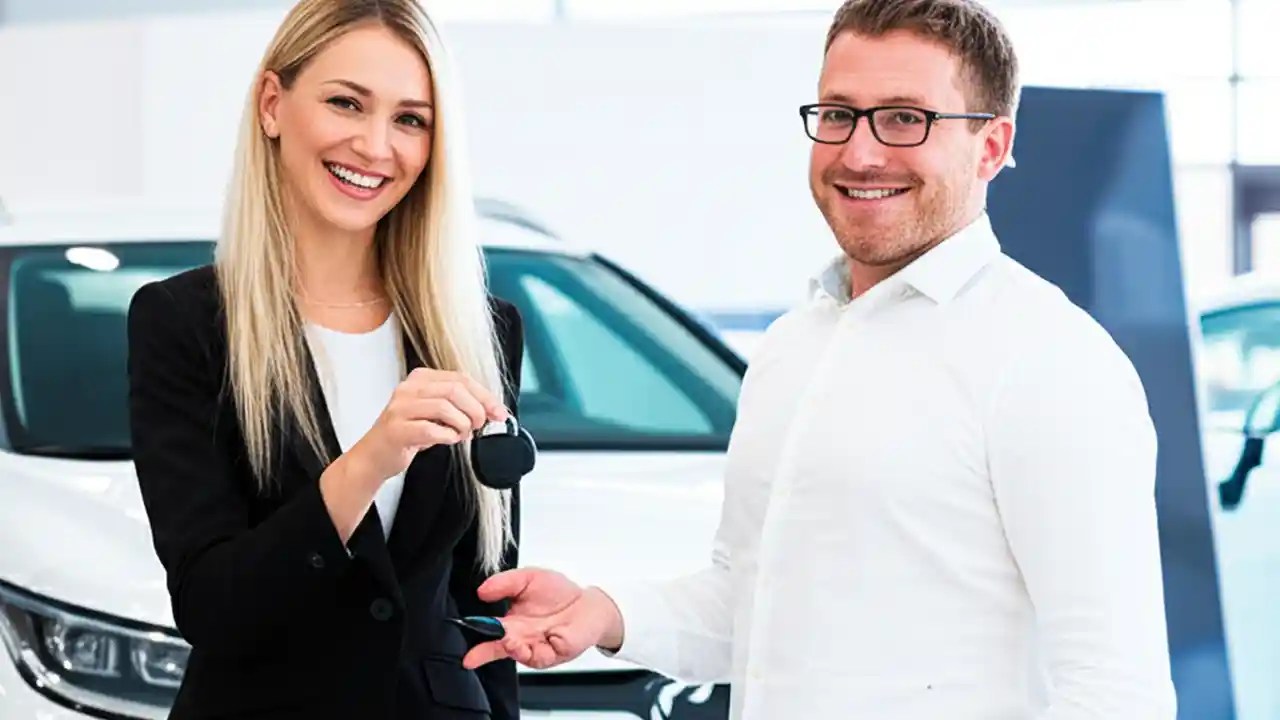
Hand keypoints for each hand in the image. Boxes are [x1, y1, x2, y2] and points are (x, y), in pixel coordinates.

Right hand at [350, 368, 507, 484]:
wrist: (375, 456)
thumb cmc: (408, 434)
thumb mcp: (435, 414)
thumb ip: (460, 406)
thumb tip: (493, 410)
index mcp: (420, 379)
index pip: (460, 379)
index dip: (485, 396)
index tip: (499, 412)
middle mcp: (408, 389)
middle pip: (454, 390)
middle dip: (476, 409)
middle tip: (479, 425)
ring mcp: (400, 408)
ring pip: (444, 406)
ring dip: (462, 424)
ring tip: (462, 434)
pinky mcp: (396, 429)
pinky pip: (431, 429)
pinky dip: (447, 436)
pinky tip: (448, 440)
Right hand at [461, 568, 623, 670]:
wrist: (587, 603)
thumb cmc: (558, 592)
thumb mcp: (528, 578)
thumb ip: (505, 582)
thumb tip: (482, 591)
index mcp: (510, 622)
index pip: (487, 633)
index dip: (474, 641)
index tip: (462, 648)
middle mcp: (520, 637)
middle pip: (496, 649)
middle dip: (483, 652)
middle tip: (474, 652)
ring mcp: (536, 647)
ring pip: (517, 654)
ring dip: (511, 648)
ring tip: (510, 639)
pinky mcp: (552, 653)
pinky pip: (539, 658)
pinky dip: (534, 651)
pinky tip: (538, 639)